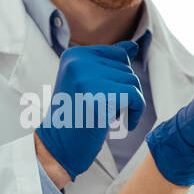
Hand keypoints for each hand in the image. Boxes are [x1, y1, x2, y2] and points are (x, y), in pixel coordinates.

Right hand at [36, 40, 145, 180]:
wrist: (58, 147)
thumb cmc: (74, 117)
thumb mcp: (87, 82)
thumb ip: (107, 63)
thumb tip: (133, 46)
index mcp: (74, 55)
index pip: (118, 54)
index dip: (118, 79)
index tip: (104, 96)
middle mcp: (79, 62)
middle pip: (127, 69)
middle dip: (123, 92)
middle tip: (102, 109)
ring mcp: (87, 78)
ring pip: (133, 82)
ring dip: (128, 103)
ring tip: (107, 115)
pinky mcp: (99, 97)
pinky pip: (135, 97)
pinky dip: (135, 113)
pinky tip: (123, 124)